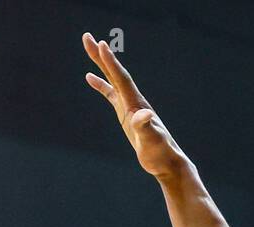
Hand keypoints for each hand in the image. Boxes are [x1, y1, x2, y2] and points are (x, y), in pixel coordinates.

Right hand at [82, 32, 186, 178]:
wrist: (166, 162)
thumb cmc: (160, 153)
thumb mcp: (150, 141)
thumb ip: (145, 127)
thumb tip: (143, 115)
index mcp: (137, 104)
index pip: (122, 79)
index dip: (111, 63)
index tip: (101, 44)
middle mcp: (133, 100)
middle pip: (115, 73)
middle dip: (101, 55)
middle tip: (87, 37)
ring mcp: (129, 106)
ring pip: (112, 80)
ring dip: (100, 64)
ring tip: (89, 47)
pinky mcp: (126, 114)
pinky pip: (111, 94)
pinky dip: (101, 85)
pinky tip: (90, 77)